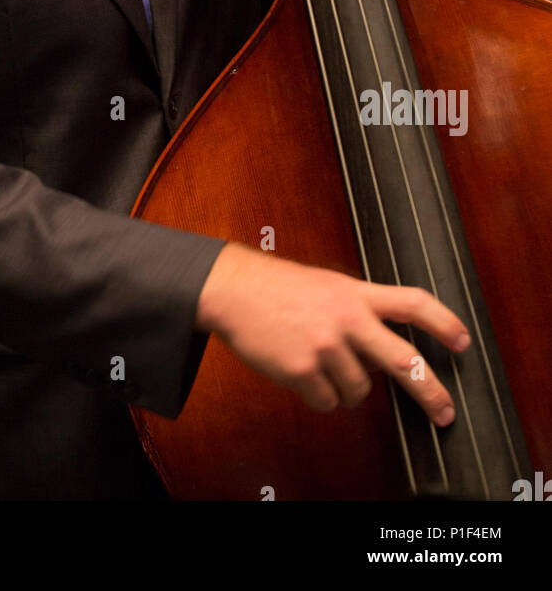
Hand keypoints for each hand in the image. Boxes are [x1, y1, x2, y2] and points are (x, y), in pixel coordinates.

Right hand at [195, 242, 469, 423]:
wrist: (233, 289)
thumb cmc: (277, 286)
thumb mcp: (327, 285)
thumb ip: (357, 310)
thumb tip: (381, 352)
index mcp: (354, 293)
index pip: (411, 303)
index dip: (443, 322)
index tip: (463, 341)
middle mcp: (346, 318)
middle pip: (403, 360)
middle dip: (431, 391)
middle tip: (445, 411)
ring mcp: (325, 346)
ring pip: (358, 391)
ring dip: (344, 388)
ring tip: (320, 363)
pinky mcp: (301, 370)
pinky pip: (326, 402)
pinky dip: (317, 395)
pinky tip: (301, 372)